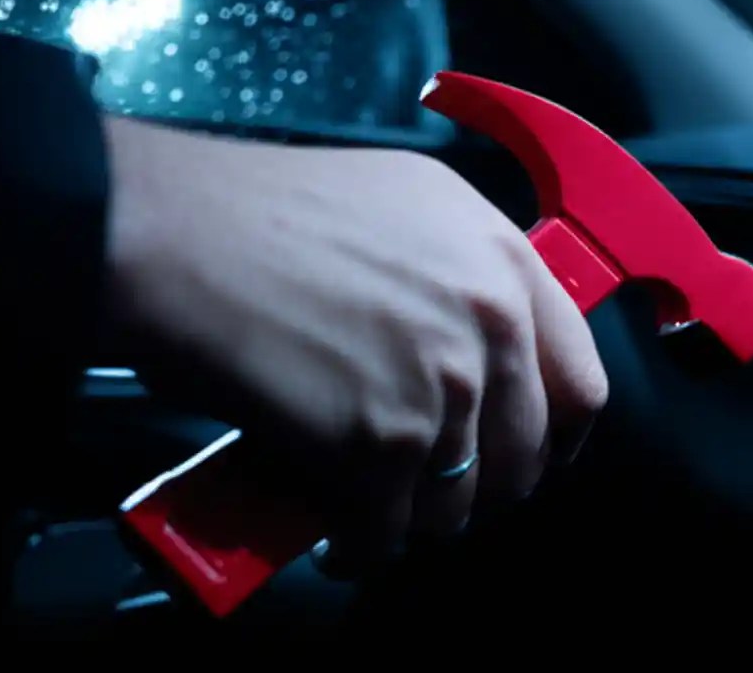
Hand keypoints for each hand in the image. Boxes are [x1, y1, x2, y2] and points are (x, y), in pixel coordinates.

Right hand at [104, 117, 607, 569]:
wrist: (172, 233)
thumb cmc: (260, 213)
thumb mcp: (404, 206)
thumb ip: (462, 274)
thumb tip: (475, 350)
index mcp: (502, 260)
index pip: (580, 381)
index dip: (557, 436)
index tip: (531, 457)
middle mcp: (488, 324)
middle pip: (522, 457)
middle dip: (478, 488)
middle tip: (432, 487)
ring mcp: (440, 388)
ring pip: (456, 506)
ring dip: (414, 520)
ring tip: (370, 506)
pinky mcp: (379, 446)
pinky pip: (386, 534)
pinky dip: (358, 546)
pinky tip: (333, 534)